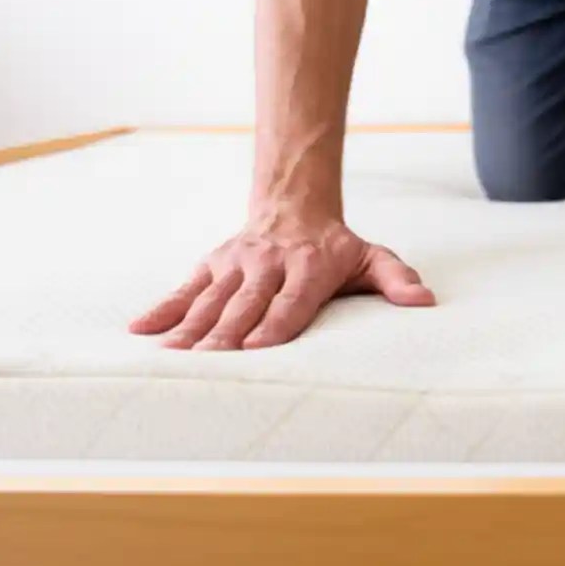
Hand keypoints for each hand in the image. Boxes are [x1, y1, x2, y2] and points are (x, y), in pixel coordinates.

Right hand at [130, 216, 434, 349]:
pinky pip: (184, 288)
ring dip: (189, 328)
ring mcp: (236, 263)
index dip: (273, 323)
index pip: (289, 301)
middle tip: (206, 362)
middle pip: (245, 304)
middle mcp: (267, 264)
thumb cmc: (336, 245)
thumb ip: (395, 279)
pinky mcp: (213, 264)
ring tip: (169, 356)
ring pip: (210, 299)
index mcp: (307, 267)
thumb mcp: (371, 257)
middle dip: (225, 334)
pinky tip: (140, 331)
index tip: (256, 346)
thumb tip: (424, 301)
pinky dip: (163, 309)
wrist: (294, 203)